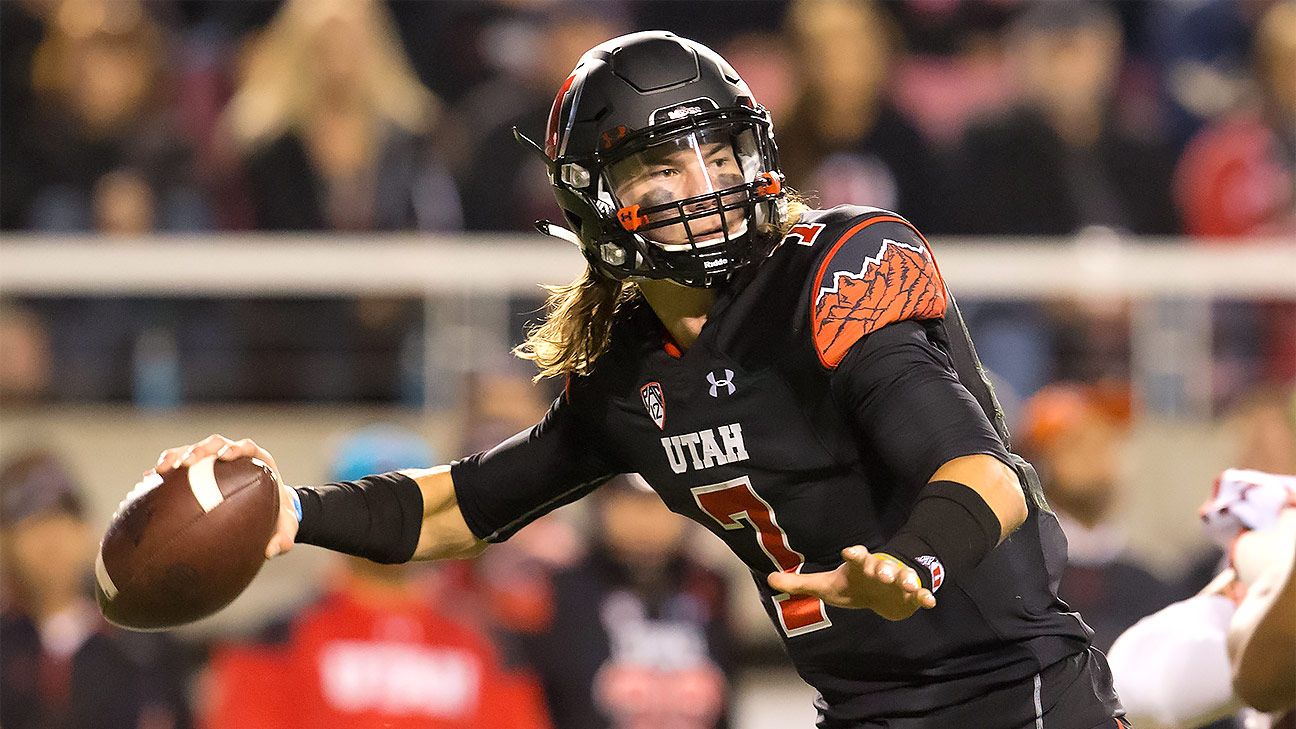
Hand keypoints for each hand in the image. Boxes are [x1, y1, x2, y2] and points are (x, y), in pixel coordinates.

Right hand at [152, 434, 297, 558]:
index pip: (246, 447)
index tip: (226, 455)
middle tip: (189, 461)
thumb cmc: (279, 519)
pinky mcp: (197, 473)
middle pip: (215, 444)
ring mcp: (214, 463)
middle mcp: (234, 457)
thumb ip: (283, 539)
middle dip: (201, 449)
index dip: (235, 447)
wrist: (269, 516)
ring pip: (192, 451)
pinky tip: (148, 481)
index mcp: (258, 462)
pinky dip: (165, 472)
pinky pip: (179, 469)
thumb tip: (270, 552)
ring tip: (162, 469)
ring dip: (177, 456)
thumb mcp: (286, 529)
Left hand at [767, 546, 936, 620]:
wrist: (881, 593)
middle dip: (881, 567)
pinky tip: (929, 601)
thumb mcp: (825, 586)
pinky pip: (919, 592)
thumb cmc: (851, 586)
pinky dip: (924, 595)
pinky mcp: (910, 593)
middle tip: (881, 572)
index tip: (850, 552)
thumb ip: (799, 583)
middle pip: (880, 565)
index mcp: (858, 566)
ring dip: (902, 578)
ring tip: (903, 583)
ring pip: (901, 576)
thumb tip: (769, 579)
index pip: (855, 556)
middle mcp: (878, 569)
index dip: (853, 554)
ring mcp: (896, 580)